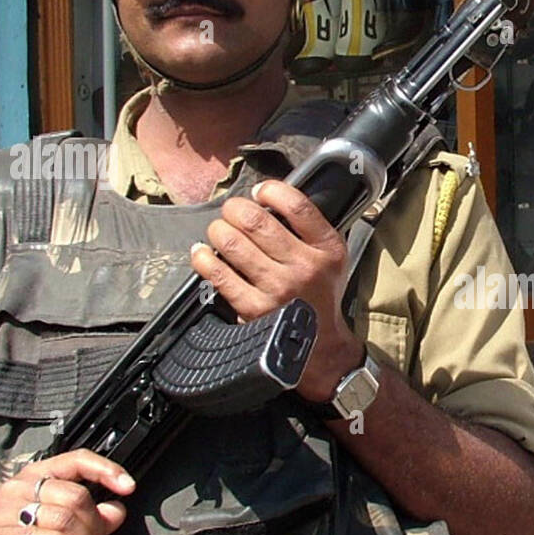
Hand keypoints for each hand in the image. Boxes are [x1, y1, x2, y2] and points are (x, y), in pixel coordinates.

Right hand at [0, 451, 133, 534]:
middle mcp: (21, 488)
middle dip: (95, 525)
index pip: (77, 460)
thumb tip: (115, 510)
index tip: (127, 486)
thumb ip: (91, 517)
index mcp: (37, 476)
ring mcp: (7, 511)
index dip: (106, 470)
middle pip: (77, 495)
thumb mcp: (59, 528)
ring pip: (64, 517)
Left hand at [190, 179, 362, 403]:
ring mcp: (277, 289)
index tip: (261, 192)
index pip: (297, 206)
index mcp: (326, 250)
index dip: (272, 190)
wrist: (321, 344)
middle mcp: (304, 268)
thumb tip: (267, 197)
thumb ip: (309, 227)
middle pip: (257, 221)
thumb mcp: (330, 256)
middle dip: (236, 208)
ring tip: (220, 231)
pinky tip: (203, 252)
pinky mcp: (253, 308)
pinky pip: (218, 274)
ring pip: (233, 243)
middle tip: (233, 212)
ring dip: (218, 230)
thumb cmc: (320, 292)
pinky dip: (203, 257)